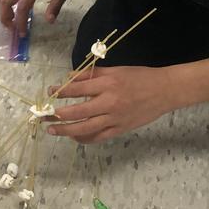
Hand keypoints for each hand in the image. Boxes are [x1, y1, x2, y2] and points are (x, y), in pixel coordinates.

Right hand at [0, 0, 77, 36]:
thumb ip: (54, 8)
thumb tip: (49, 22)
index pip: (22, 8)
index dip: (21, 22)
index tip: (23, 34)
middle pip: (6, 0)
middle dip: (5, 16)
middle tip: (12, 28)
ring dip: (4, 10)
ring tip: (11, 21)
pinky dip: (7, 4)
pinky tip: (14, 12)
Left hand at [46, 65, 176, 143]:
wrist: (164, 91)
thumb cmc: (139, 77)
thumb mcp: (116, 70)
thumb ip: (93, 74)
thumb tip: (71, 77)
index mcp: (108, 84)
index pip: (78, 89)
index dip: (61, 91)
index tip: (50, 92)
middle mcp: (109, 102)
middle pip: (77, 112)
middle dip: (57, 115)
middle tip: (44, 116)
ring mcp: (114, 119)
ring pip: (85, 128)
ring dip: (66, 130)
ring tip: (52, 130)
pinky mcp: (120, 130)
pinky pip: (98, 137)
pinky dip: (84, 138)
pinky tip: (74, 136)